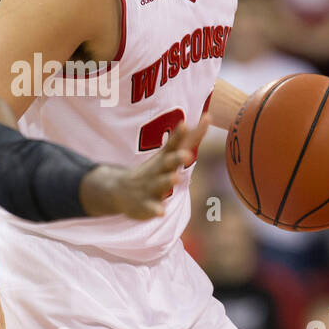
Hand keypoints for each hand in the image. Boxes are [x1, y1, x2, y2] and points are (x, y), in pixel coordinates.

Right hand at [80, 116, 210, 219]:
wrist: (119, 189)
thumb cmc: (153, 170)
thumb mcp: (168, 154)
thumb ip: (188, 138)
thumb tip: (209, 116)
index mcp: (164, 158)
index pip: (174, 144)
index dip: (180, 135)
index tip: (186, 124)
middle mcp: (157, 170)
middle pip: (168, 163)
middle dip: (177, 158)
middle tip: (187, 155)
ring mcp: (150, 187)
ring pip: (160, 184)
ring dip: (167, 181)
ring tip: (175, 178)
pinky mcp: (145, 205)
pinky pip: (151, 208)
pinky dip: (155, 209)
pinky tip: (161, 212)